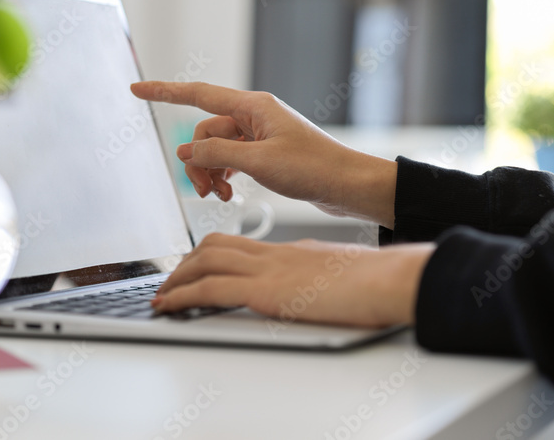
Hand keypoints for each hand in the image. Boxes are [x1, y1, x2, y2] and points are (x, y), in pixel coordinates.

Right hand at [130, 81, 397, 226]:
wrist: (346, 186)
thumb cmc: (313, 168)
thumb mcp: (259, 162)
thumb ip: (217, 154)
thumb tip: (185, 152)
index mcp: (253, 107)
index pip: (198, 94)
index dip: (164, 92)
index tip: (137, 90)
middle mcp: (254, 115)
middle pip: (204, 132)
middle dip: (198, 160)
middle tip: (205, 190)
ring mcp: (259, 134)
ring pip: (216, 149)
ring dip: (211, 172)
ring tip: (220, 194)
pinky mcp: (264, 152)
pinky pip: (230, 158)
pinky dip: (225, 174)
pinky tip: (230, 190)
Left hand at [151, 233, 435, 327]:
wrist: (392, 279)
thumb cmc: (379, 282)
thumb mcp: (342, 277)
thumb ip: (321, 280)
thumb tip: (316, 290)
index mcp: (293, 252)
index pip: (240, 245)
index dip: (211, 254)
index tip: (196, 268)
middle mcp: (276, 254)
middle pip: (216, 246)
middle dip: (187, 263)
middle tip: (170, 282)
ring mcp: (270, 269)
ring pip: (205, 260)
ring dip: (177, 278)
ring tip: (162, 296)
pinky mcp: (267, 290)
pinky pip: (211, 288)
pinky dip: (183, 296)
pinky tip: (169, 307)